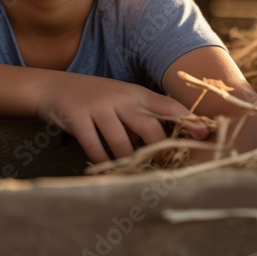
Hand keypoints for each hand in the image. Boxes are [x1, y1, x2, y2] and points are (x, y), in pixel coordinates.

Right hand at [36, 73, 209, 162]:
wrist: (53, 86)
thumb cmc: (94, 96)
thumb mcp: (121, 97)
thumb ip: (143, 113)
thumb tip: (169, 140)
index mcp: (135, 93)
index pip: (167, 105)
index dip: (187, 119)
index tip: (203, 134)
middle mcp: (119, 98)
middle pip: (149, 127)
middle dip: (158, 150)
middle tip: (160, 165)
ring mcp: (98, 107)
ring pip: (122, 142)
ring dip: (127, 160)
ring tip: (129, 169)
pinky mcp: (78, 117)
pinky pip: (94, 146)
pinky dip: (101, 160)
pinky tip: (103, 165)